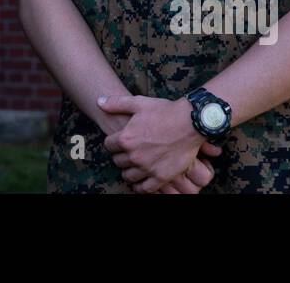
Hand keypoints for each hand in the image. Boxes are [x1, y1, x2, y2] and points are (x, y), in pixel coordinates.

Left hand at [101, 94, 216, 193]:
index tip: (119, 141)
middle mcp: (134, 155)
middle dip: (121, 156)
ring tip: (134, 166)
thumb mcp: (139, 102)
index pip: (108, 146)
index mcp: (126, 138)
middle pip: (117, 161)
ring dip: (129, 171)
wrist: (190, 122)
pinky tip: (141, 182)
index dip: (113, 143)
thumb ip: (116, 103)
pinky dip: (140, 186)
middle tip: (128, 153)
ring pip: (128, 176)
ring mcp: (148, 168)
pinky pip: (145, 188)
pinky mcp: (161, 177)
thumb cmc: (165, 111)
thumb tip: (99, 102)